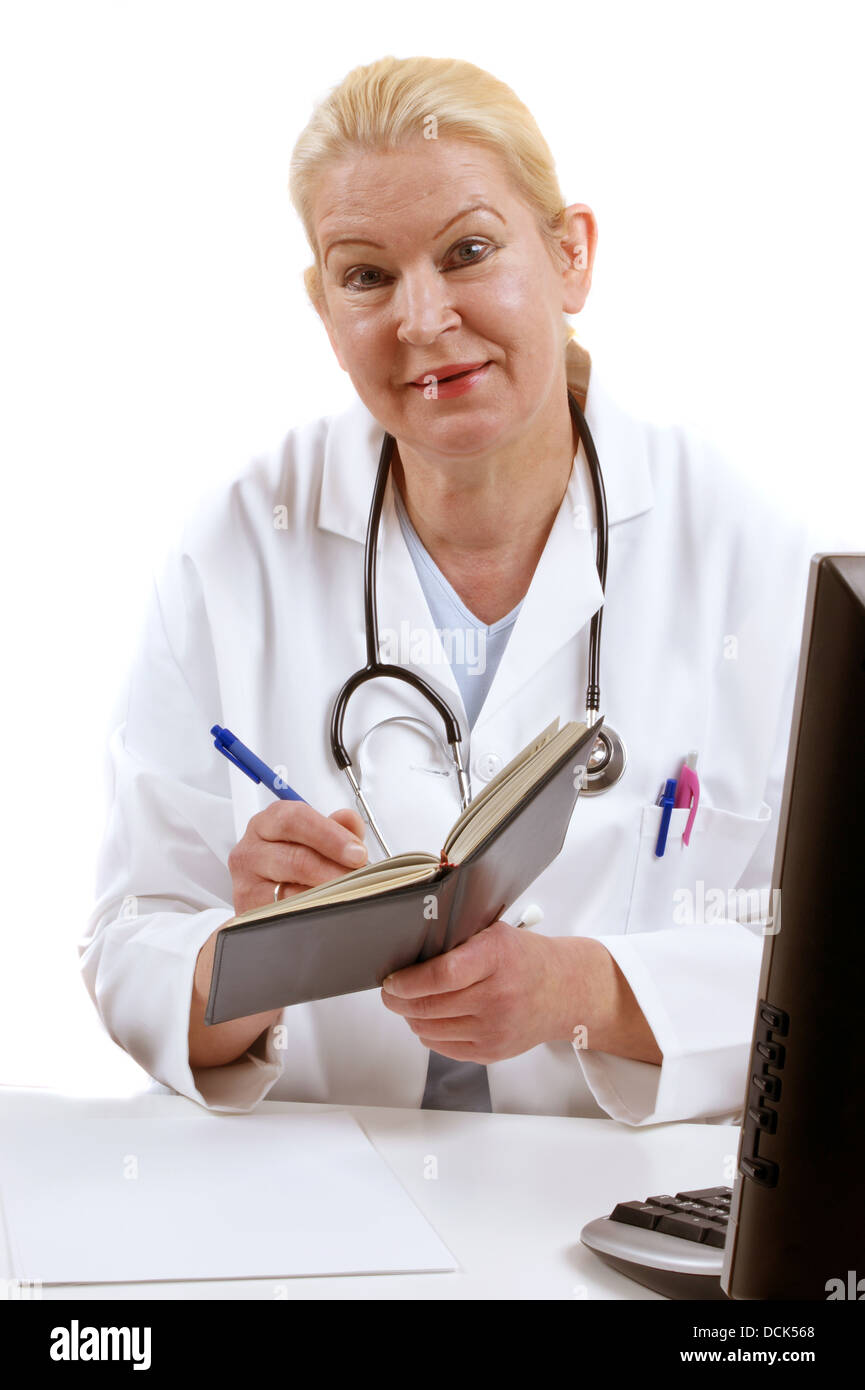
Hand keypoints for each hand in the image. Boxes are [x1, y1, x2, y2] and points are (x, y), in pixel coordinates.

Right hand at [227, 802, 367, 914]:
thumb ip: (336, 827)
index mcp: (268, 822)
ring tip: (346, 894)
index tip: (357, 852)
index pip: (296, 819)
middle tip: (357, 878)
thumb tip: (349, 820)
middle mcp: (252, 849)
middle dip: (333, 869)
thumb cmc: (291, 859)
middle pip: (295, 858)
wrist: (262, 891)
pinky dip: (309, 910)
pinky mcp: (248, 910)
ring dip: (325, 893)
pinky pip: (283, 912)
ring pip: (290, 890)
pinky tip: (325, 908)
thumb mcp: (313, 837)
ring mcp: (246, 881)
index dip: (330, 836)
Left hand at [380, 920, 575, 1063]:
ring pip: (430, 1030)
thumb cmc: (525, 959)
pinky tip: (431, 1018)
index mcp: (498, 957)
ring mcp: (496, 1029)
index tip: (392, 979)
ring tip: (409, 1003)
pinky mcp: (492, 1052)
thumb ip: (458, 940)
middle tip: (390, 992)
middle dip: (399, 1000)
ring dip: (411, 1017)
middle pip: (430, 1006)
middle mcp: (499, 996)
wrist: (565, 992)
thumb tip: (407, 952)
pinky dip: (428, 1033)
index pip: (442, 974)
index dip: (408, 981)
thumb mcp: (497, 934)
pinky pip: (442, 1047)